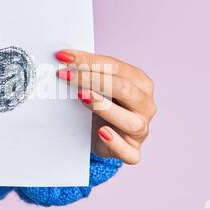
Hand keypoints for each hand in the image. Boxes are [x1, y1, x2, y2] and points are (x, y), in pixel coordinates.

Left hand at [55, 49, 154, 163]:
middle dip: (92, 80)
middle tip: (66, 76)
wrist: (99, 132)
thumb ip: (86, 71)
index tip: (64, 57)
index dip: (89, 61)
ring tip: (82, 97)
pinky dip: (115, 142)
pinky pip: (128, 151)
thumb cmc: (101, 103)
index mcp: (140, 83)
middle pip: (125, 89)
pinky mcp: (132, 151)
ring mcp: (141, 130)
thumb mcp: (96, 84)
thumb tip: (62, 58)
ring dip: (105, 107)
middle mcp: (146, 105)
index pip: (116, 67)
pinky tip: (101, 132)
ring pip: (132, 121)